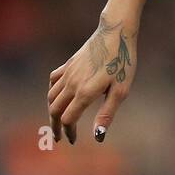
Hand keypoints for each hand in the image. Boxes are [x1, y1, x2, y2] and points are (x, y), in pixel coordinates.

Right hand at [48, 11, 138, 144]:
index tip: (73, 141)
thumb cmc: (123, 63)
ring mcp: (68, 73)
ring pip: (51, 97)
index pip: (68, 119)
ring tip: (58, 121)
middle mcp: (72, 84)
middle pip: (55, 110)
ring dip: (52, 111)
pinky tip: (58, 97)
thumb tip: (98, 137)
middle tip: (59, 138)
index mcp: (85, 93)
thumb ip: (107, 114)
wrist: (115, 33)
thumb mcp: (121, 91)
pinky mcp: (68, 64)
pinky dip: (52, 92)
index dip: (69, 132)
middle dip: (55, 126)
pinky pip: (53, 81)